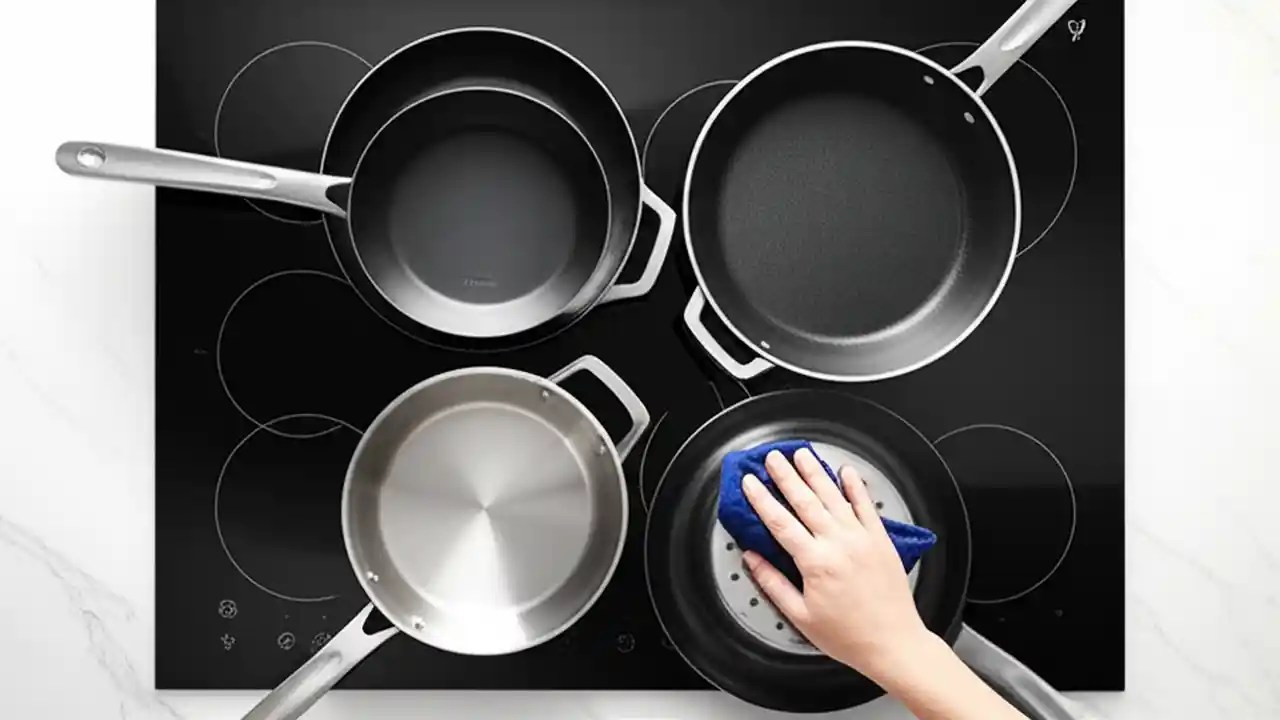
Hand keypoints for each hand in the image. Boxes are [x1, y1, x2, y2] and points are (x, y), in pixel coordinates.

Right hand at [740, 448, 931, 681]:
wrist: (893, 644)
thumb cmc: (848, 636)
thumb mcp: (800, 615)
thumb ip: (773, 583)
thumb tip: (752, 558)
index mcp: (815, 562)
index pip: (780, 522)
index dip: (762, 500)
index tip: (750, 482)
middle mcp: (839, 543)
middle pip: (805, 501)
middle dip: (786, 476)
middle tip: (772, 457)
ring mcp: (862, 538)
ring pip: (834, 497)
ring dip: (815, 473)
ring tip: (802, 454)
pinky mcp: (881, 540)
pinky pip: (866, 506)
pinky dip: (856, 487)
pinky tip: (846, 472)